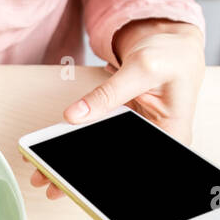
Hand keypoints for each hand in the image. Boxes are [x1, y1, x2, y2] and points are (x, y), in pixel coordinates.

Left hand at [29, 19, 204, 199]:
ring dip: (73, 163)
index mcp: (172, 135)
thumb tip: (75, 115)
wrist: (169, 37)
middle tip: (51, 181)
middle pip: (116, 163)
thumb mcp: (140, 69)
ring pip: (103, 152)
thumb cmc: (171, 52)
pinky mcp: (123, 123)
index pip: (138, 163)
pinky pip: (98, 135)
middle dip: (81, 175)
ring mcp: (138, 133)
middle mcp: (156, 139)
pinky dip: (76, 141)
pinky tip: (53, 151)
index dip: (105, 173)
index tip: (76, 180)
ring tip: (46, 175)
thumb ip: (107, 94)